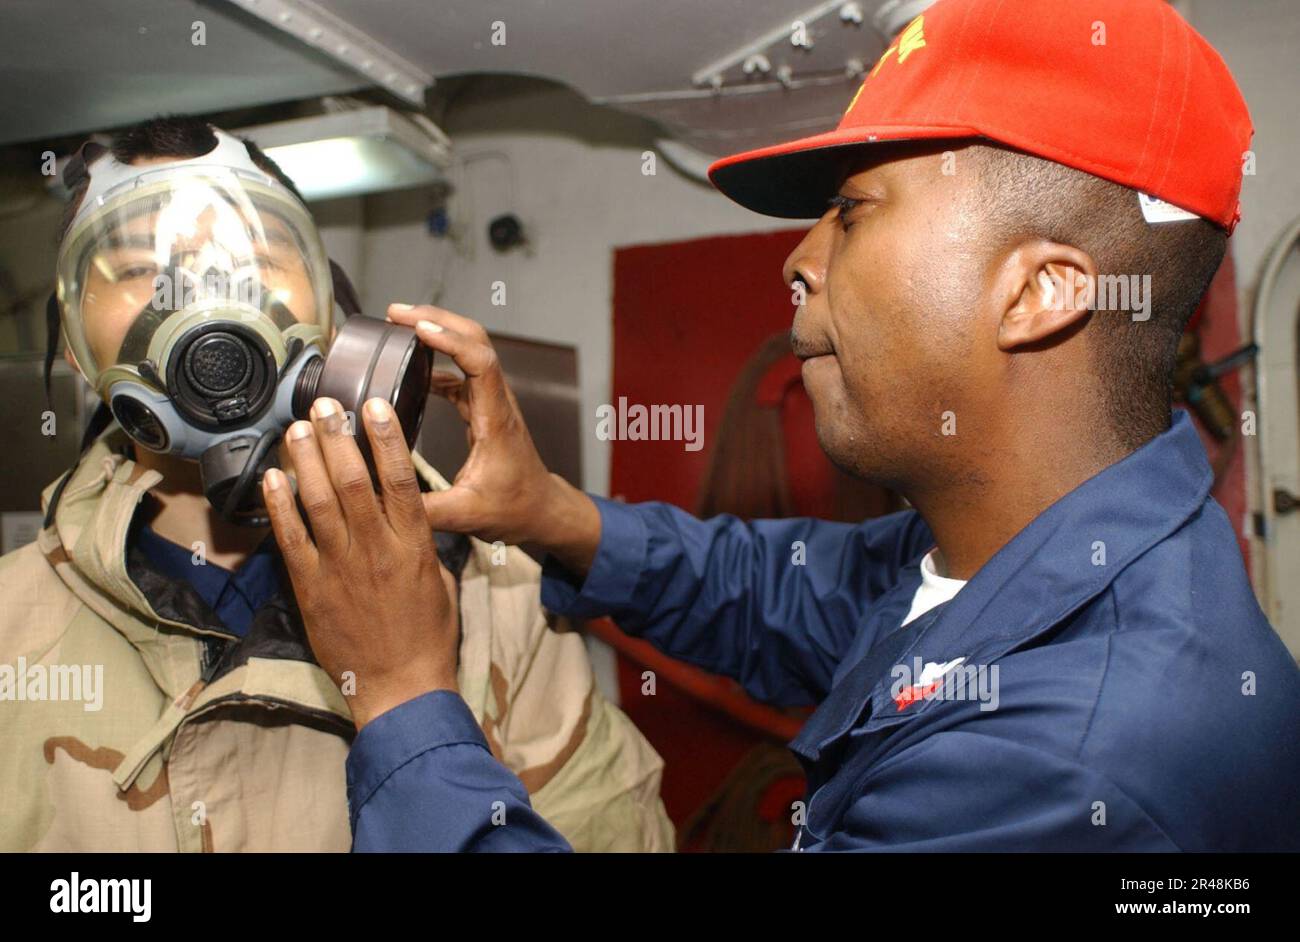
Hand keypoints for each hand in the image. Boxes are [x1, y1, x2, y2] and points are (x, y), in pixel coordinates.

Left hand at [262, 395, 459, 729]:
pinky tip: (273, 477)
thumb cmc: (427, 636)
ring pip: (317, 502)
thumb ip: (420, 541)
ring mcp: (340, 568)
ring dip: (305, 460)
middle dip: (337, 436)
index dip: (384, 438)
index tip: (373, 405)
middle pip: (352, 481)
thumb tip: (407, 511)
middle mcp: (376, 549)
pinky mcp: (311, 588)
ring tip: (298, 428)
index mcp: (414, 545)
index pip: (398, 479)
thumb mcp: (438, 579)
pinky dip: (279, 505)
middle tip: (325, 404)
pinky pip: (290, 539)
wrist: (401, 687)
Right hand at [386, 302, 600, 575]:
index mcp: (495, 420)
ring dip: (437, 333)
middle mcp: (496, 403)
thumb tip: (382, 503)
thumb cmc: (515, 509)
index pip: (480, 362)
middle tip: (396, 313)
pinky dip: (436, 362)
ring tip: (397, 327)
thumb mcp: (468, 516)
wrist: (541, 511)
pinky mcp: (483, 410)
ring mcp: (491, 403)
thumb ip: (427, 511)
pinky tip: (410, 367)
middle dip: (438, 320)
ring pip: (468, 351)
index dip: (449, 339)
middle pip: (475, 341)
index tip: (417, 328)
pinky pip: (460, 374)